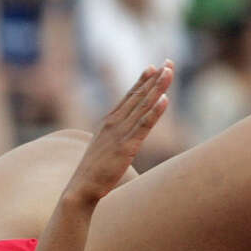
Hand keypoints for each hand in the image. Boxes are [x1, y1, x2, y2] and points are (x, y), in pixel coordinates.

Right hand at [65, 61, 172, 204]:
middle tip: (169, 62)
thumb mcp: (103, 149)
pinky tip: (165, 99)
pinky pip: (143, 126)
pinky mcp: (126, 147)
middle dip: (155, 79)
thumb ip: (113, 139)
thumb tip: (120, 139)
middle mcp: (114, 123)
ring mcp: (120, 134)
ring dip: (157, 88)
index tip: (154, 67)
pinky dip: (155, 112)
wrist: (81, 188)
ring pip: (143, 106)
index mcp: (109, 122)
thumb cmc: (93, 172)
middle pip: (139, 97)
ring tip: (169, 71)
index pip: (129, 97)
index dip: (142, 82)